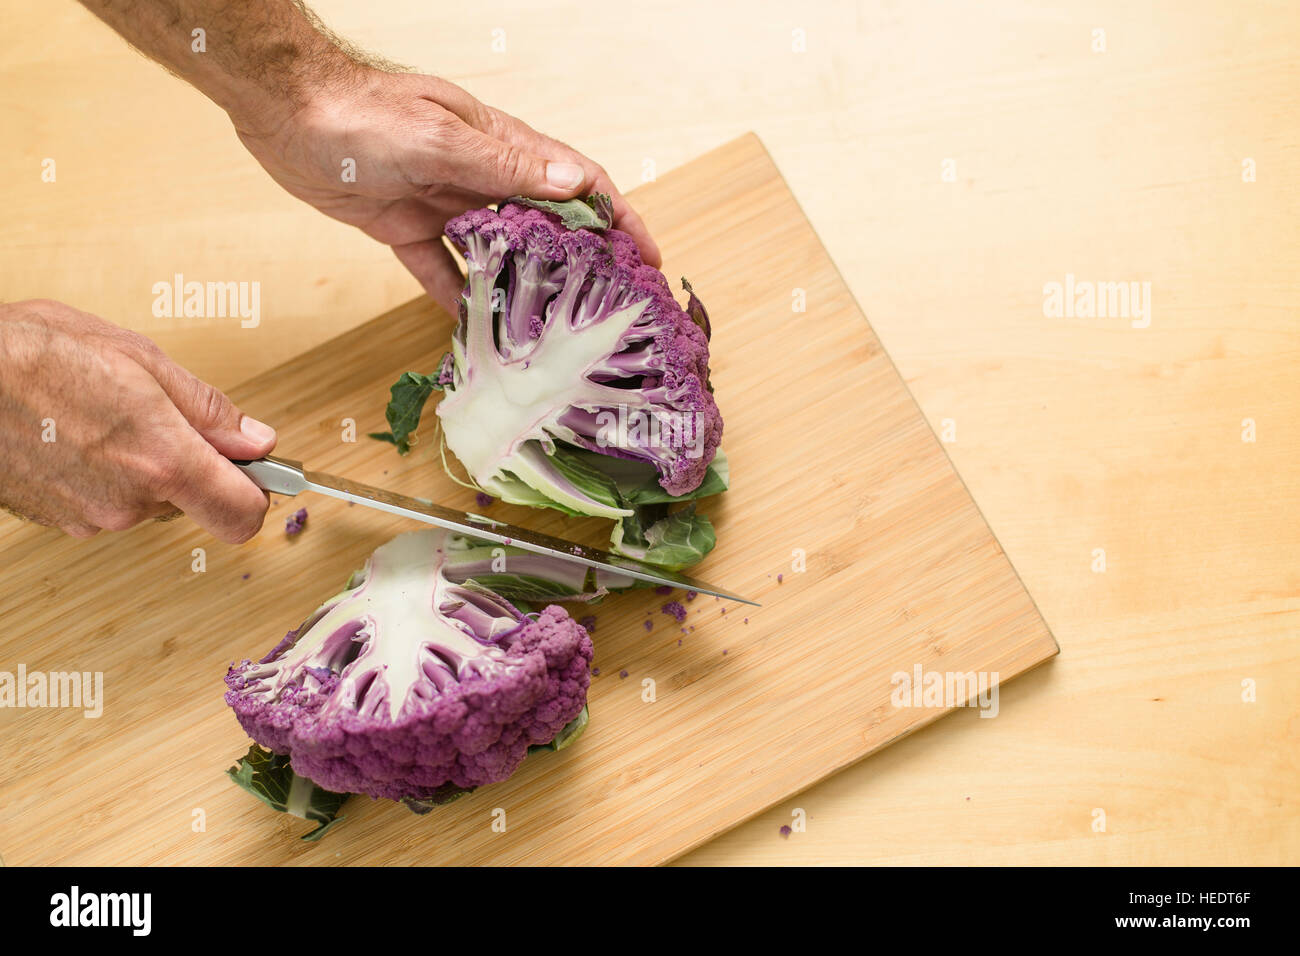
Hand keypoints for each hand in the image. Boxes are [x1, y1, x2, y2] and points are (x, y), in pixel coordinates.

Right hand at [0, 300, 276, 541]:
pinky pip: (106, 501)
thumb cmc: (31, 354)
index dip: (255, 491)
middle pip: (194, 499)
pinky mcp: (58, 520)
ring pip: (148, 499)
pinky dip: (105, 473)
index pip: (242, 516)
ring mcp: (90, 517)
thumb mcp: (140, 359)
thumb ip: (208, 409)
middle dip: (190, 461)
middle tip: (158, 412)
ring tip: (103, 414)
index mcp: (162, 463)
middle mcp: (129, 504)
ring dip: (143, 464)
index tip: (254, 467)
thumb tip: (256, 439)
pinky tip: (74, 432)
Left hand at [231, 67, 661, 312]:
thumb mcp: (438, 139)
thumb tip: (575, 183)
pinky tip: (475, 329)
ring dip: (525, 285)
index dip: (617, 217)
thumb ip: (505, 165)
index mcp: (499, 144)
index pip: (577, 180)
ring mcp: (444, 201)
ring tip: (551, 330)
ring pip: (499, 251)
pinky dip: (460, 297)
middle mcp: (479, 174)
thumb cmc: (360, 111)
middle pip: (545, 222)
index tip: (647, 257)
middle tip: (608, 308)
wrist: (282, 108)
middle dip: (581, 260)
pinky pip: (442, 269)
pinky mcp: (405, 226)